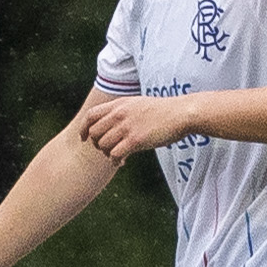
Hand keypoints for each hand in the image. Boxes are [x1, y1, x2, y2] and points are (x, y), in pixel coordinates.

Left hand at [80, 94, 197, 162]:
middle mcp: (119, 114)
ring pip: (103, 145)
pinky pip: (114, 155)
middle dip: (97, 144)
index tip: (84, 138)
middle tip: (108, 150)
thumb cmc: (164, 112)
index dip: (84, 129)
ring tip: (117, 157)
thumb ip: (123, 111)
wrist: (181, 114)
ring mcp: (126, 127)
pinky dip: (115, 161)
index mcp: (119, 104)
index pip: (90, 116)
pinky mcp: (135, 140)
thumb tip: (113, 123)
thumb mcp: (139, 105)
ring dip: (107, 154)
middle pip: (94, 133)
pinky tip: (122, 162)